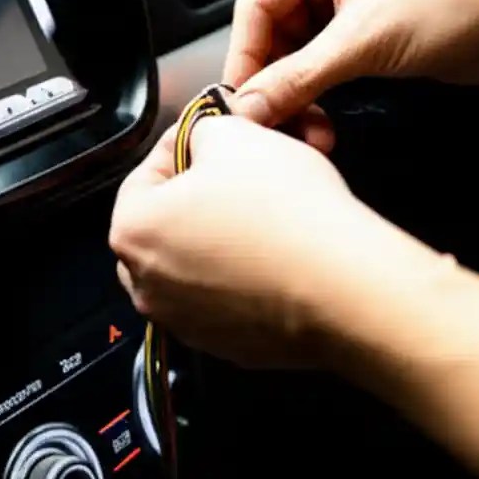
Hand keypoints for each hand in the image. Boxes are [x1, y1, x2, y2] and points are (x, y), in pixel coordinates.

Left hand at [109, 117, 447, 368]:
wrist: (345, 289)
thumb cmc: (285, 211)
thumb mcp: (236, 135)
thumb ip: (204, 131)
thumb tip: (204, 140)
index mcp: (133, 231)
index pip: (146, 173)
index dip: (184, 145)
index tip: (212, 135)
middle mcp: (147, 286)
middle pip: (167, 224)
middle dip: (200, 195)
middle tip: (240, 174)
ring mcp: (185, 323)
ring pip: (197, 263)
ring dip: (224, 236)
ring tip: (267, 213)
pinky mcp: (228, 347)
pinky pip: (229, 298)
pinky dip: (247, 275)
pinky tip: (280, 254)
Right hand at [225, 0, 478, 126]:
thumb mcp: (363, 42)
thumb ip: (298, 79)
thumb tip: (249, 108)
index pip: (254, 7)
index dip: (244, 61)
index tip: (240, 106)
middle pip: (270, 36)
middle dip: (272, 86)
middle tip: (271, 126)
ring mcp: (341, 0)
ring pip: (293, 58)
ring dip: (295, 98)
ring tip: (304, 130)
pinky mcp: (360, 30)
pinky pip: (319, 67)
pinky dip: (316, 97)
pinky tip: (319, 122)